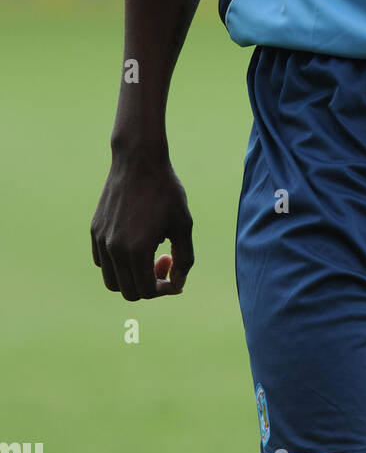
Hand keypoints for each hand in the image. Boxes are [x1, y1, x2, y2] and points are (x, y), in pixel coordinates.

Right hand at [91, 153, 193, 299]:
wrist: (138, 160)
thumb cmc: (165, 191)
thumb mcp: (183, 224)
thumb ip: (184, 259)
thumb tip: (177, 285)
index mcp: (136, 250)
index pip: (147, 291)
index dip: (165, 290)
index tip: (177, 278)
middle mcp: (114, 249)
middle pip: (129, 292)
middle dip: (150, 286)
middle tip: (164, 263)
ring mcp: (100, 241)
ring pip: (112, 281)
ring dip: (132, 278)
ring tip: (149, 256)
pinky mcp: (94, 231)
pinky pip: (102, 262)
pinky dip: (118, 265)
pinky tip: (135, 244)